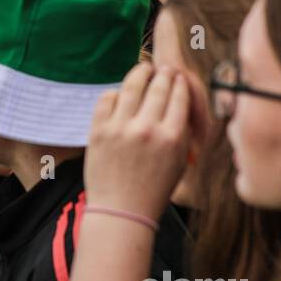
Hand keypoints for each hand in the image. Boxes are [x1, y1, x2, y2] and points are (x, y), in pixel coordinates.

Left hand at [84, 65, 190, 218]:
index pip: (179, 96)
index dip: (179, 83)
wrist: (121, 211)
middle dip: (163, 74)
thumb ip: (181, 132)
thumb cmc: (153, 190)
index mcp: (172, 137)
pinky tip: (121, 93)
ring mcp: (121, 128)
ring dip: (140, 73)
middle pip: (158, 86)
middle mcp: (148, 129)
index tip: (178, 77)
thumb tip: (179, 101)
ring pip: (132, 86)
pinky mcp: (98, 131)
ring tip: (143, 69)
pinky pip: (108, 99)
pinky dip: (115, 93)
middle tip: (163, 69)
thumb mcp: (178, 162)